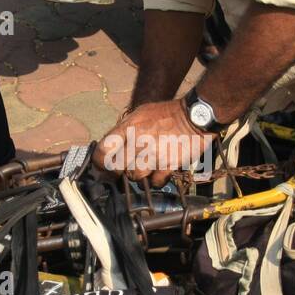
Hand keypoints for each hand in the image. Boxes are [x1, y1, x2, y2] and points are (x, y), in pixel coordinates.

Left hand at [93, 99, 213, 185]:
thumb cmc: (167, 113)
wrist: (195, 117)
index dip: (99, 161)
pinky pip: (155, 181)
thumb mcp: (141, 113)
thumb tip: (112, 143)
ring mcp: (154, 155)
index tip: (102, 165)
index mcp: (130, 127)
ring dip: (138, 175)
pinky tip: (159, 171)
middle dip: (117, 170)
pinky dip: (155, 179)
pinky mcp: (168, 165)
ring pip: (134, 177)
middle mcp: (139, 142)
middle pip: (116, 167)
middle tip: (123, 168)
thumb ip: (125, 128)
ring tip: (145, 167)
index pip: (104, 150)